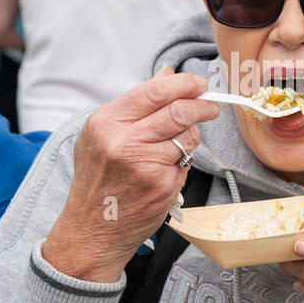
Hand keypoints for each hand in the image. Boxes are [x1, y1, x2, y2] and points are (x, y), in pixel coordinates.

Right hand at [41, 66, 220, 282]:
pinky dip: (181, 164)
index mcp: (106, 123)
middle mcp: (123, 142)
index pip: (155, 91)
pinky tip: (163, 173)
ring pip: (188, 137)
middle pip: (179, 111)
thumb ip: (135, 104)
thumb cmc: (98, 180)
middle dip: (202, 106)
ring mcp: (145, 165)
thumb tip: (167, 73)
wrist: (92, 229)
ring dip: (190, 137)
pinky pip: (186, 164)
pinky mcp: (162, 186)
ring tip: (175, 146)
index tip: (198, 84)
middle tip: (211, 107)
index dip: (184, 84)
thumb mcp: (101, 135)